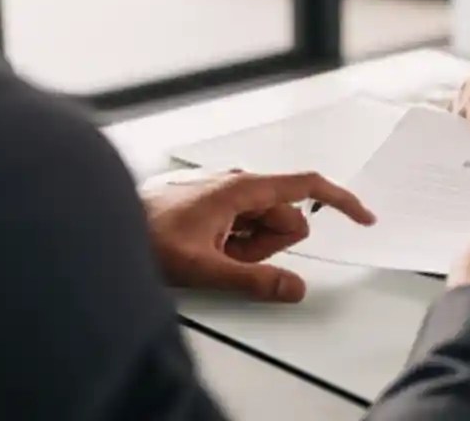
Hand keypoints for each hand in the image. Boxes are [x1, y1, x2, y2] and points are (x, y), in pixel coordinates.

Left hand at [143, 171, 375, 302]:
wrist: (106, 223)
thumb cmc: (146, 234)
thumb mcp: (204, 267)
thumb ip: (253, 279)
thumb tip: (294, 287)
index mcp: (242, 187)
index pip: (307, 186)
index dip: (340, 201)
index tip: (364, 218)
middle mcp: (238, 183)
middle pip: (285, 219)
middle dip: (267, 247)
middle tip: (227, 258)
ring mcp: (226, 194)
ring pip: (264, 229)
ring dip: (247, 250)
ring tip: (209, 254)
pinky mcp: (216, 204)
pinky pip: (243, 230)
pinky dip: (233, 247)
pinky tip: (204, 251)